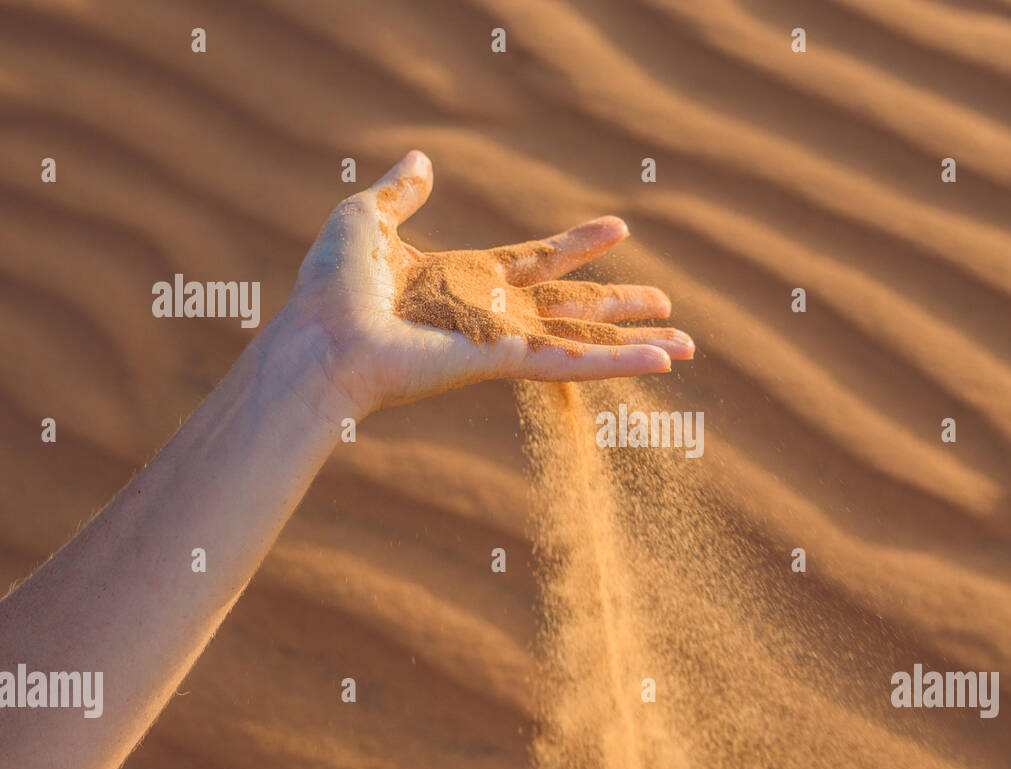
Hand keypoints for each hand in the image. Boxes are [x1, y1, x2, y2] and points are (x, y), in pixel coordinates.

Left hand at [274, 150, 693, 417]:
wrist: (320, 337)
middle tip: (667, 303)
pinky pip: (573, 361)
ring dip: (637, 342)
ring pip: (585, 340)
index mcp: (463, 281)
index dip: (577, 244)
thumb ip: (401, 193)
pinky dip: (620, 363)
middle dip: (620, 305)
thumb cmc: (332, 288)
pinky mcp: (505, 363)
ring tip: (686, 345)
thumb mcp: (366, 220)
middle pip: (572, 305)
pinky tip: (663, 362)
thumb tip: (421, 160)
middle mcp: (490, 316)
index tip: (619, 228)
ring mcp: (502, 343)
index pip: (534, 261)